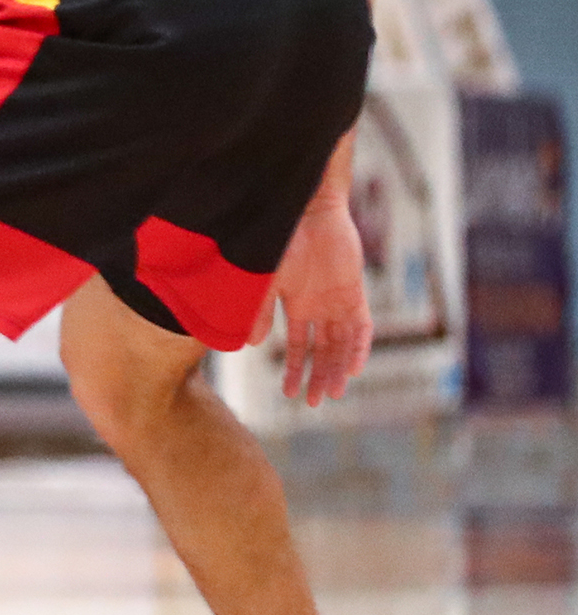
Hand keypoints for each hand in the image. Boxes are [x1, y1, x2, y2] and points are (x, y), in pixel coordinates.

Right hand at [247, 189, 372, 406]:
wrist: (307, 211)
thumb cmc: (279, 241)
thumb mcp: (264, 281)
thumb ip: (258, 311)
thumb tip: (252, 344)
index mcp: (296, 305)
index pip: (299, 346)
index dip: (295, 370)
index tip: (289, 394)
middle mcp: (319, 307)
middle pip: (323, 350)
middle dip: (318, 376)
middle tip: (314, 403)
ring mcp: (338, 300)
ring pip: (342, 344)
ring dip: (338, 369)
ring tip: (333, 393)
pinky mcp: (355, 292)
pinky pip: (362, 325)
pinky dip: (360, 346)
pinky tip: (355, 367)